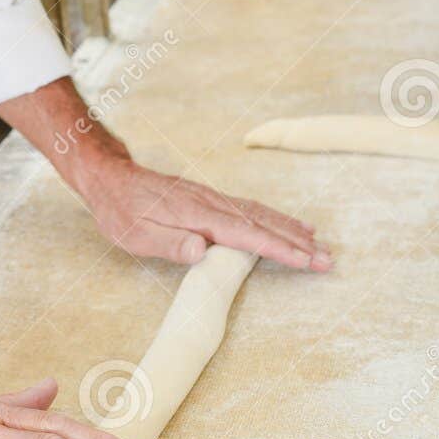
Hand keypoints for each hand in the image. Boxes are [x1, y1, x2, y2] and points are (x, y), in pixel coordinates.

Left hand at [84, 152, 331, 271]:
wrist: (111, 178)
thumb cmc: (121, 211)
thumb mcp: (136, 235)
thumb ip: (171, 243)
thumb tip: (202, 250)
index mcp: (197, 215)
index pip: (246, 235)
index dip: (279, 249)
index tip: (307, 260)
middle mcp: (211, 203)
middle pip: (262, 223)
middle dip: (296, 242)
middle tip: (328, 260)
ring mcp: (212, 198)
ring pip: (259, 213)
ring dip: (290, 229)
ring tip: (318, 243)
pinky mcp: (210, 199)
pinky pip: (250, 208)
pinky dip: (273, 217)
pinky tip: (286, 223)